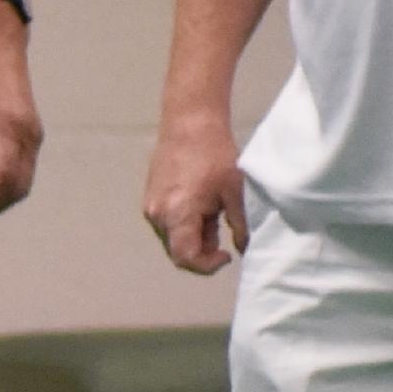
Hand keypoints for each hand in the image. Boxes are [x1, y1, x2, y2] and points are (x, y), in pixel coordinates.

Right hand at [144, 106, 249, 274]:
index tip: (226, 256)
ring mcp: (150, 208)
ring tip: (214, 218)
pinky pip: (166, 225)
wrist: (189, 125)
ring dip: (193, 239)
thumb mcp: (234, 192)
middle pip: (177, 252)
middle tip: (223, 239)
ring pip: (171, 239)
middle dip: (202, 253)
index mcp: (178, 214)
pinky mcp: (149, 201)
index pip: (186, 258)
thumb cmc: (215, 156)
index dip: (207, 266)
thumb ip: (239, 225)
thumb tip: (243, 249)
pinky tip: (201, 208)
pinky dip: (184, 226)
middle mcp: (158, 215)